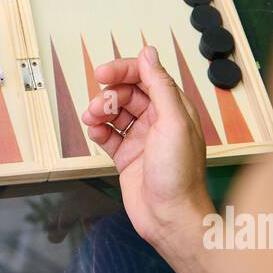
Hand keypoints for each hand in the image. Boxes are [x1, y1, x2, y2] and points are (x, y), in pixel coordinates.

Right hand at [81, 47, 210, 246]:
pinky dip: (98, 131)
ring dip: (100, 111)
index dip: (123, 70)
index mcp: (174, 108)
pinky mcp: (127, 156)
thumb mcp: (173, 122)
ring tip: (93, 120)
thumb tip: (149, 53)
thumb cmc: (179, 175)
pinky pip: (108, 135)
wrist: (170, 218)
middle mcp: (158, 121)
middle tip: (98, 106)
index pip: (146, 76)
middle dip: (109, 95)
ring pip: (115, 112)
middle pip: (127, 93)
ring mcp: (141, 139)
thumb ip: (160, 85)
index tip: (102, 73)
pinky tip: (96, 133)